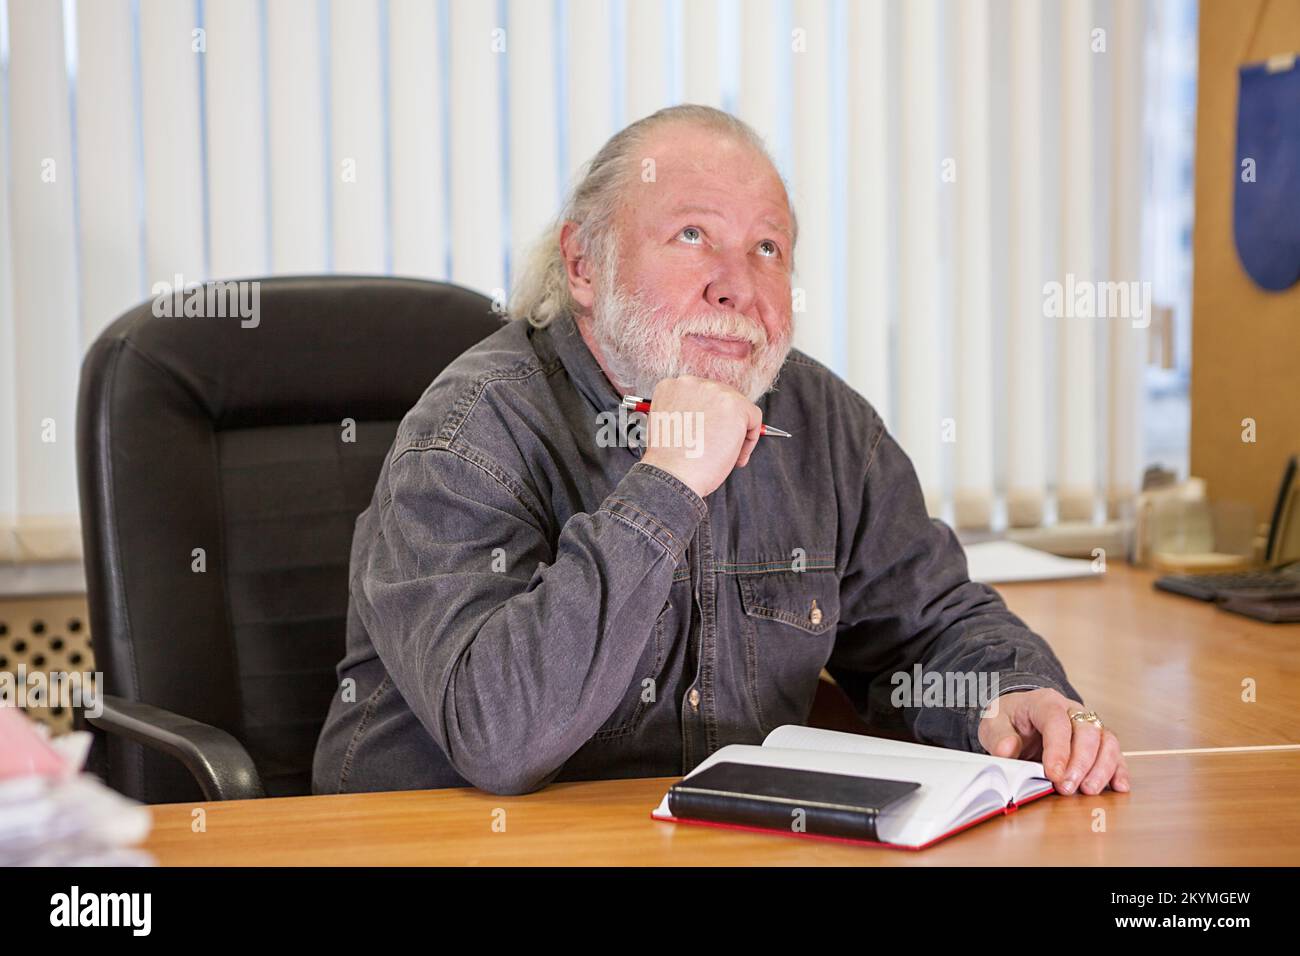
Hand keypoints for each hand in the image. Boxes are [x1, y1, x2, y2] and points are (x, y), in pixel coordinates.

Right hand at [638, 375, 763, 498]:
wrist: (672, 474)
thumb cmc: (670, 461)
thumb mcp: (671, 426)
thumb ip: (689, 414)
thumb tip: (714, 418)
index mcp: (671, 387)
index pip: (700, 396)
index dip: (707, 418)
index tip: (708, 435)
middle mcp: (691, 383)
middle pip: (721, 398)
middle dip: (724, 423)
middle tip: (719, 447)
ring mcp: (714, 392)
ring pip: (738, 407)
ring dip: (737, 431)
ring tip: (726, 454)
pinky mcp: (734, 405)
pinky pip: (754, 417)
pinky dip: (750, 439)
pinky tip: (735, 454)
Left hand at [977, 688, 1130, 794]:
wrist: (1019, 715)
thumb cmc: (1009, 719)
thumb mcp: (993, 723)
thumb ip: (998, 736)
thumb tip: (1006, 750)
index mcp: (1045, 702)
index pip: (1056, 721)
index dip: (1057, 749)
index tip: (1052, 774)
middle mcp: (1072, 710)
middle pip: (1087, 731)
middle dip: (1080, 762)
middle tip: (1066, 787)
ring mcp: (1088, 725)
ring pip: (1106, 741)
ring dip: (1101, 768)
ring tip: (1088, 790)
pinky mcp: (1098, 743)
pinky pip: (1115, 753)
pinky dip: (1119, 770)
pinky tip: (1118, 786)